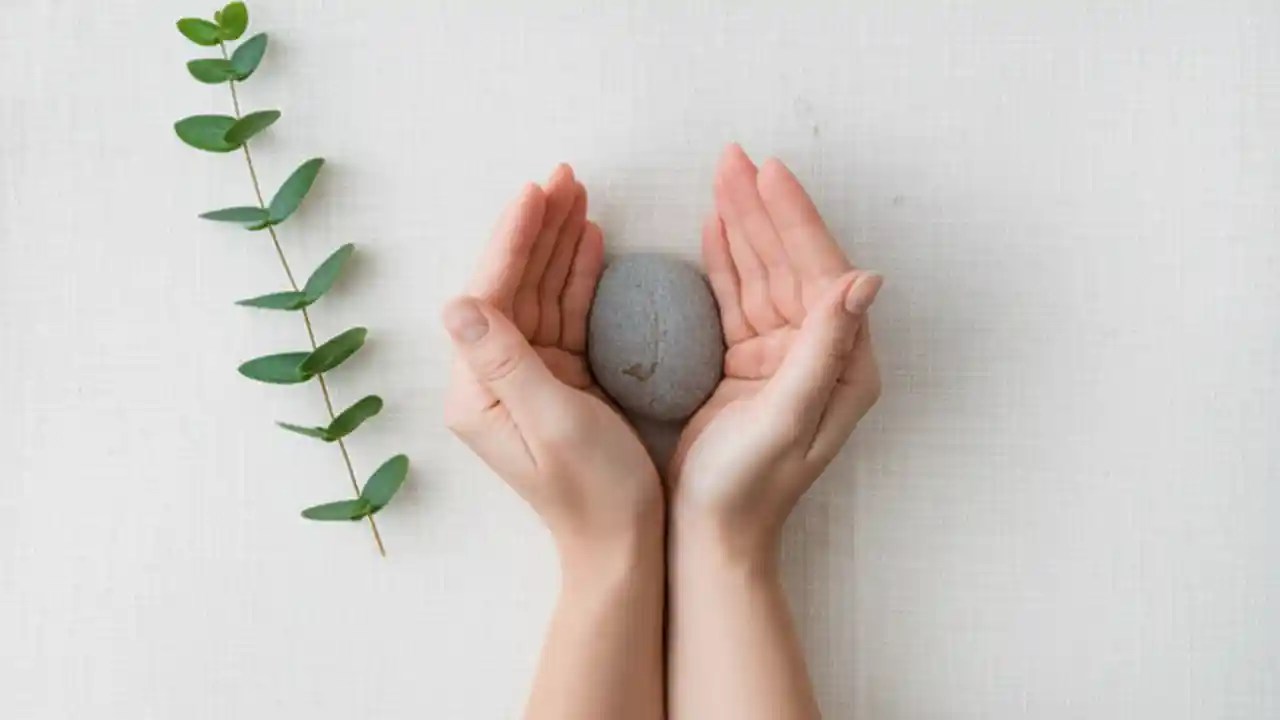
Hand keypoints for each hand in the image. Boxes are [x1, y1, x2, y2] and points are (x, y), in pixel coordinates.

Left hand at [443, 165, 661, 563]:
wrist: (623, 543)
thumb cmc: (593, 492)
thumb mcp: (550, 423)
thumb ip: (505, 361)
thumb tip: (455, 301)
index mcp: (475, 391)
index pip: (490, 297)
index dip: (512, 241)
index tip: (536, 193)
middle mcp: (490, 378)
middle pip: (511, 286)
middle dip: (535, 229)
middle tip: (563, 176)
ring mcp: (524, 376)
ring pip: (539, 292)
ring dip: (557, 242)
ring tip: (578, 193)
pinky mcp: (557, 379)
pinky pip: (564, 315)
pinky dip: (577, 276)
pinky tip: (589, 241)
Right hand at [670, 144, 883, 557]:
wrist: (712, 533)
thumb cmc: (748, 487)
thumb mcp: (787, 417)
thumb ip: (823, 349)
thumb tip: (865, 279)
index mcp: (842, 363)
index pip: (820, 273)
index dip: (795, 220)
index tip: (769, 174)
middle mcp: (818, 352)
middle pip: (790, 264)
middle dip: (763, 210)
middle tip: (734, 157)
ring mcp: (782, 356)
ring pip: (761, 273)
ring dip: (741, 225)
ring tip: (720, 176)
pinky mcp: (748, 363)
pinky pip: (737, 298)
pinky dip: (725, 260)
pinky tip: (714, 227)